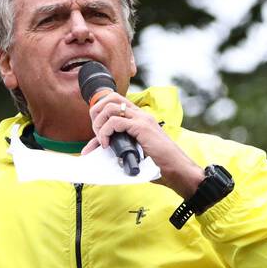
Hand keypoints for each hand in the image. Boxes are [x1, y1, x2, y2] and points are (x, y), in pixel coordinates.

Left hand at [81, 95, 204, 197]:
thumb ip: (113, 146)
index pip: (115, 101)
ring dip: (100, 123)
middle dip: (96, 112)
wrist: (177, 169)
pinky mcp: (141, 128)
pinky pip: (115, 122)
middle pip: (111, 97)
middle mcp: (141, 114)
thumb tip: (89, 150)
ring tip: (102, 140)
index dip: (100, 112)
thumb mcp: (131, 151)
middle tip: (97, 132)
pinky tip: (107, 145)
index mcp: (139, 117)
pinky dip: (105, 132)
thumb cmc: (157, 164)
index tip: (98, 131)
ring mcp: (142, 119)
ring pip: (110, 107)